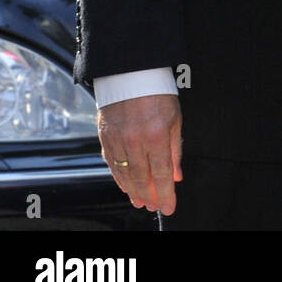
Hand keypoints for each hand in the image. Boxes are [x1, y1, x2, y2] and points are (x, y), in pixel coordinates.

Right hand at [97, 94, 182, 213]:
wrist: (131, 73)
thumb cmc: (158, 93)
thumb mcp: (175, 118)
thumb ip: (175, 149)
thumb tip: (176, 175)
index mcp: (157, 135)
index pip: (162, 173)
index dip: (166, 193)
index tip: (169, 207)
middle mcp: (135, 141)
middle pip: (142, 178)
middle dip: (149, 196)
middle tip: (154, 207)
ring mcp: (117, 140)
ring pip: (125, 174)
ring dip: (133, 191)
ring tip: (141, 201)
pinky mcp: (104, 138)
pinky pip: (112, 164)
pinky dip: (119, 178)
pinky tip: (126, 186)